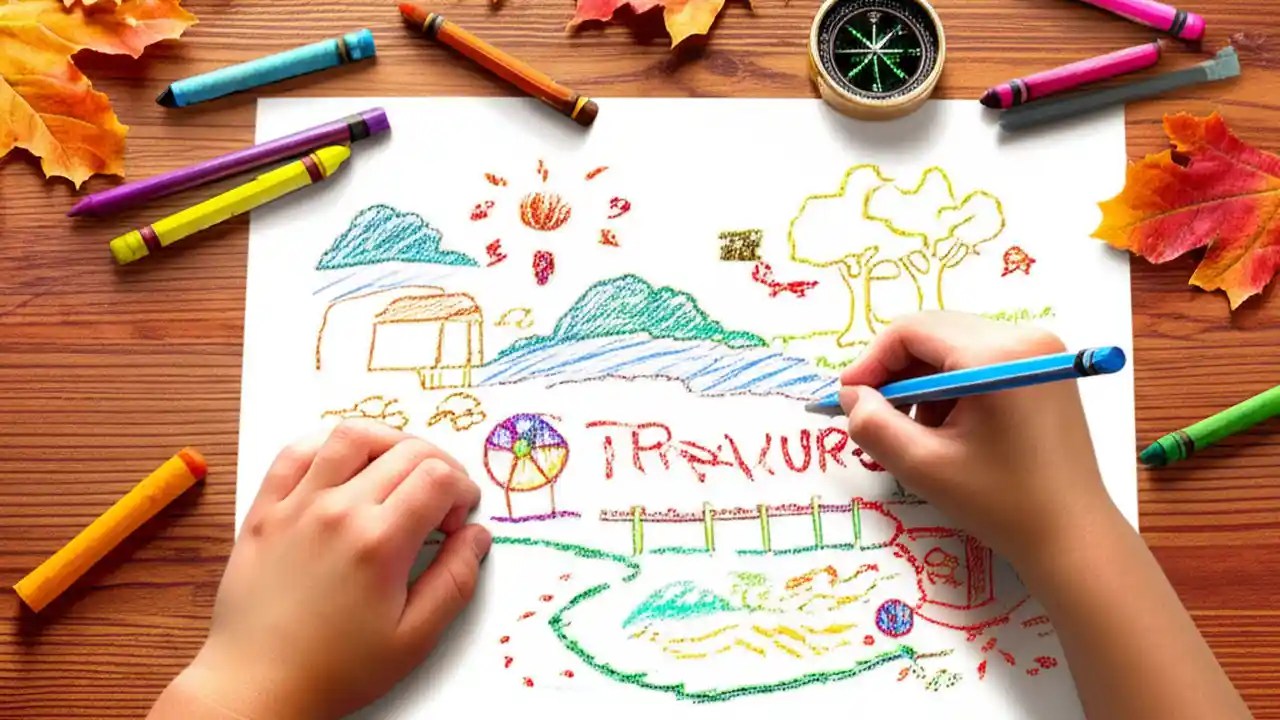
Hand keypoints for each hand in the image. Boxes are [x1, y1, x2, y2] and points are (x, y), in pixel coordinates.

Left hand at [149, 419, 490, 719]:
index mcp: (380, 543)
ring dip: (389, 441)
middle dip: (439, 467)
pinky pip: (297, 452)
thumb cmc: (336, 669)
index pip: (439, 478)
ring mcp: (297, 505)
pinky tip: (346, 464)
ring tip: (399, 467)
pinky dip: (328, 444)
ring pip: (353, 435)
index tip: (458, 519)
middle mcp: (339, 512)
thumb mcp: (414, 638)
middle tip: (439, 501)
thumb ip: (454, 581)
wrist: (258, 684)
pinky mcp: (266, 510)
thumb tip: (476, 537)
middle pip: (406, 451)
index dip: (463, 491)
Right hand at [839, 311, 1124, 571]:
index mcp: (995, 354)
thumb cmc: (1001, 503)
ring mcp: (1041, 350)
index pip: (911, 330)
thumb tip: (851, 396)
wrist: (1073, 535)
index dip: (871, 361)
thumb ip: (873, 424)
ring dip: (925, 382)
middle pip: (934, 332)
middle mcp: (1023, 337)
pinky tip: (952, 429)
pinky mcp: (1046, 369)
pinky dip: (953, 386)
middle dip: (897, 372)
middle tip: (875, 415)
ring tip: (920, 431)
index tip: (848, 399)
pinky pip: (981, 358)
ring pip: (955, 345)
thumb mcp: (923, 466)